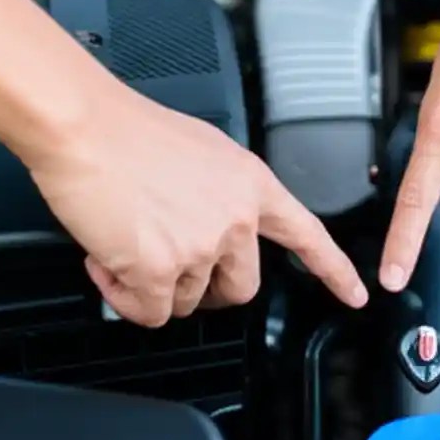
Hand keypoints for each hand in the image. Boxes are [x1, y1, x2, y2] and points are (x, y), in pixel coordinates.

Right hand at [29, 92, 368, 326]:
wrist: (83, 126)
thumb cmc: (126, 130)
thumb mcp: (200, 151)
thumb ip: (218, 191)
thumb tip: (205, 223)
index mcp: (251, 184)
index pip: (307, 235)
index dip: (334, 271)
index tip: (356, 294)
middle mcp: (235, 218)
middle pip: (241, 289)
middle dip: (205, 290)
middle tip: (172, 273)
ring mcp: (201, 247)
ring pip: (186, 302)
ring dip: (153, 288)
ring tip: (124, 247)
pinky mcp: (160, 270)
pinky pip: (149, 313)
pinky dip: (125, 299)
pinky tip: (107, 265)